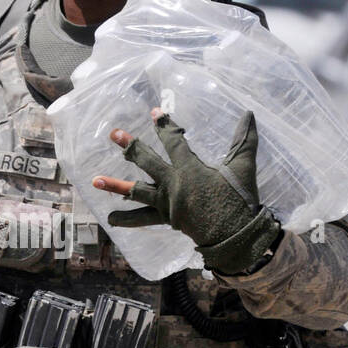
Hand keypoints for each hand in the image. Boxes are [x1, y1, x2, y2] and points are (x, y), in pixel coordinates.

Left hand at [92, 109, 280, 274]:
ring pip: (137, 191)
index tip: (155, 112)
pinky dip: (127, 218)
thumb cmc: (239, 199)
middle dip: (130, 146)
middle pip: (147, 161)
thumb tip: (251, 113)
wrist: (234, 235)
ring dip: (115, 185)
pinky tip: (111, 218)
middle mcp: (172, 184)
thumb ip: (244, 139)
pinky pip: (143, 219)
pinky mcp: (166, 218)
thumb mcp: (243, 166)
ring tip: (96, 180)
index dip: (164, 125)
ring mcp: (166, 203)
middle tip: (114, 134)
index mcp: (189, 168)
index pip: (173, 141)